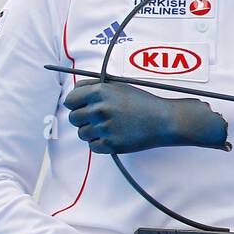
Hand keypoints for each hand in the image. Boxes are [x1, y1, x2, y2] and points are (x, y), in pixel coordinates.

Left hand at [65, 79, 228, 153]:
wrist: (163, 120)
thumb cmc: (142, 102)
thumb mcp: (118, 86)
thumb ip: (94, 86)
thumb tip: (75, 91)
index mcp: (100, 93)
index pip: (70, 100)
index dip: (75, 103)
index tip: (82, 106)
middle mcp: (99, 110)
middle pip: (73, 118)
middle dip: (83, 118)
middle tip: (98, 117)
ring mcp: (104, 128)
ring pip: (82, 133)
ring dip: (92, 131)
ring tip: (109, 126)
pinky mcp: (110, 145)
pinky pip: (92, 146)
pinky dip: (100, 143)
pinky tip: (113, 135)